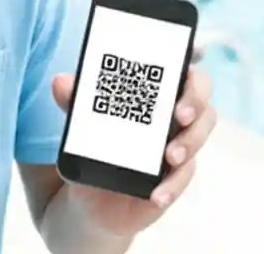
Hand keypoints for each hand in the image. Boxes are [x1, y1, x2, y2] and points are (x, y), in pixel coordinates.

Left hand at [51, 66, 216, 238]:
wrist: (90, 196)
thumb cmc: (95, 144)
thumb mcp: (83, 123)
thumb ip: (75, 101)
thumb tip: (60, 82)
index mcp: (158, 95)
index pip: (187, 74)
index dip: (192, 68)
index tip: (188, 67)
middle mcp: (174, 118)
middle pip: (203, 103)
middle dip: (195, 104)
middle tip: (180, 115)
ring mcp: (177, 148)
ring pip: (198, 139)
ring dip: (189, 145)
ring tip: (170, 157)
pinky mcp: (173, 179)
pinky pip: (181, 180)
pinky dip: (171, 187)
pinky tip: (157, 195)